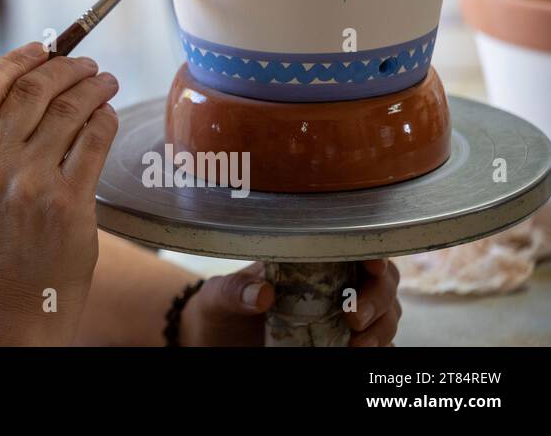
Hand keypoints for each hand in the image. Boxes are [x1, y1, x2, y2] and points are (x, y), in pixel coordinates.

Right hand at [0, 42, 119, 345]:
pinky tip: (108, 115)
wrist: (16, 295)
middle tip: (87, 63)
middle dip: (67, 66)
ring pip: (70, 109)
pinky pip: (94, 138)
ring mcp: (29, 182)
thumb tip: (34, 70)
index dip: (18, 57)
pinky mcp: (68, 201)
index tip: (44, 48)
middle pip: (33, 88)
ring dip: (94, 86)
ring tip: (106, 81)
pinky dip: (106, 118)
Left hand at [178, 259, 401, 346]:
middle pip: (380, 282)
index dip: (371, 251)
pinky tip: (369, 353)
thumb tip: (262, 294)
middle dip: (378, 298)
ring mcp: (339, 318)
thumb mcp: (218, 297)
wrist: (215, 343)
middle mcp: (332, 286)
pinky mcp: (339, 344)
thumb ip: (234, 291)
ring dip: (382, 328)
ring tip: (358, 346)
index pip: (351, 247)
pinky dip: (381, 348)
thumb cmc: (219, 311)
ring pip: (385, 315)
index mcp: (307, 262)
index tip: (373, 264)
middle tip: (354, 318)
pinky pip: (376, 344)